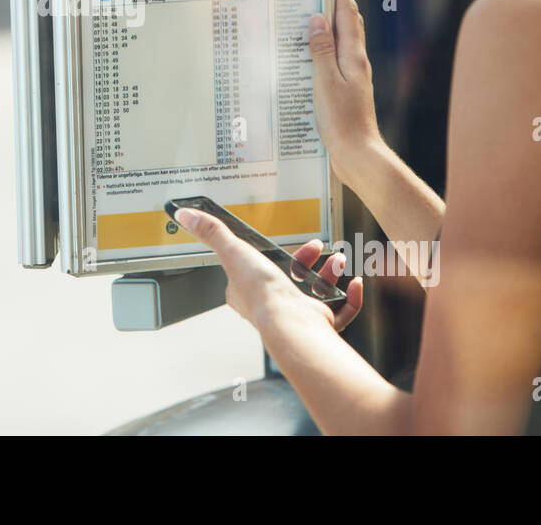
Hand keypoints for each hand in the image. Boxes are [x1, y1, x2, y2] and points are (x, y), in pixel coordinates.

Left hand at [174, 208, 363, 332]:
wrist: (290, 322)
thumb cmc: (261, 293)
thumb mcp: (234, 251)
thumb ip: (213, 232)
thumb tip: (185, 215)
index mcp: (249, 293)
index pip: (259, 269)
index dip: (276, 254)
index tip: (288, 241)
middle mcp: (272, 306)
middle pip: (293, 278)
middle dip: (309, 260)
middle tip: (317, 248)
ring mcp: (297, 316)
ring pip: (318, 292)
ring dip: (330, 273)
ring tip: (337, 262)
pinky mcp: (319, 325)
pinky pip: (341, 311)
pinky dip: (350, 297)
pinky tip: (354, 284)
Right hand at [308, 0, 383, 187]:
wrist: (357, 154)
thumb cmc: (342, 121)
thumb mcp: (325, 82)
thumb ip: (321, 49)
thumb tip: (317, 18)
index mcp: (353, 56)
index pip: (347, 13)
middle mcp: (355, 62)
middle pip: (347, 23)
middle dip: (335, 0)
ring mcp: (352, 76)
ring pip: (341, 40)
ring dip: (328, 22)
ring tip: (309, 10)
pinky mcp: (345, 89)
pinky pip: (334, 58)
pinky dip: (323, 46)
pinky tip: (309, 51)